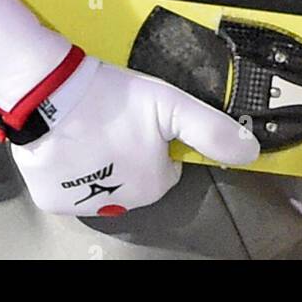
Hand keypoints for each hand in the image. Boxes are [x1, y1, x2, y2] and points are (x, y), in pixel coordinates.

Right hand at [11, 55, 259, 216]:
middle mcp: (123, 204)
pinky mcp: (54, 201)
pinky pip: (69, 187)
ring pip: (102, 183)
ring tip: (90, 126)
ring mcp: (86, 206)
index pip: (165, 167)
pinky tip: (68, 143)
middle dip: (128, 152)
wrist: (51, 95)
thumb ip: (211, 129)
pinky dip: (69, 170)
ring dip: (99, 162)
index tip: (140, 119)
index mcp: (154, 184)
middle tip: (114, 119)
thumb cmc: (112, 98)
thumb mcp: (171, 104)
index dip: (156, 140)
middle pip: (134, 176)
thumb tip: (250, 151)